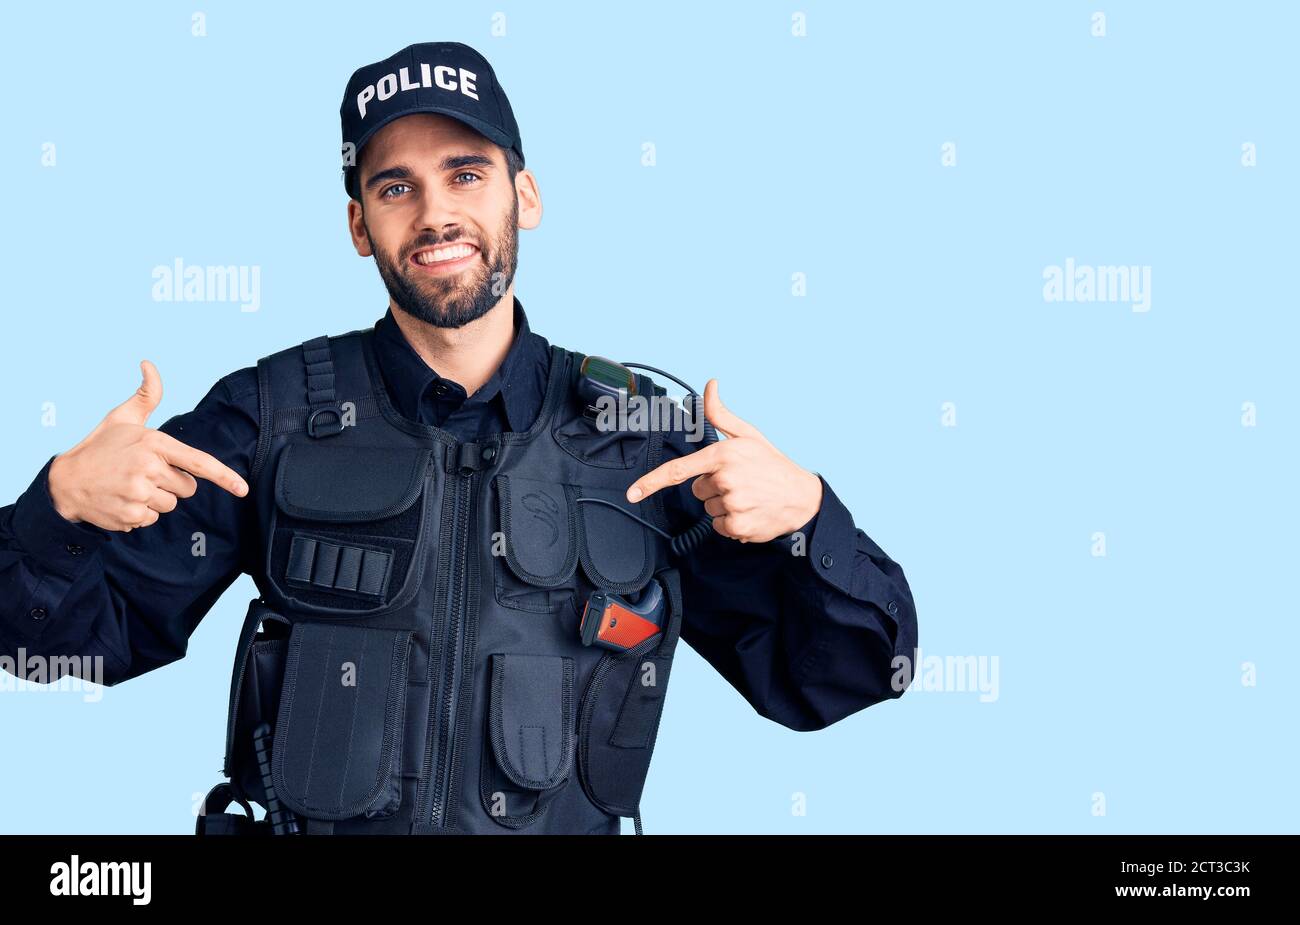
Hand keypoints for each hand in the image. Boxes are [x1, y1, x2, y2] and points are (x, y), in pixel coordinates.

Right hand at [47, 360, 248, 531]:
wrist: (64, 482)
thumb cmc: (100, 447)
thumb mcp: (122, 418)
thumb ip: (147, 395)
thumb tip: (148, 364)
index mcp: (154, 443)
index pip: (198, 462)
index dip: (225, 477)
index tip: (243, 489)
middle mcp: (148, 469)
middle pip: (188, 488)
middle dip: (172, 483)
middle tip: (144, 473)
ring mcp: (139, 494)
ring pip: (171, 505)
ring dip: (156, 499)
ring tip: (130, 486)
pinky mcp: (130, 515)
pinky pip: (153, 519)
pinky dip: (140, 513)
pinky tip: (122, 500)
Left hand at [626, 379, 822, 542]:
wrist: (802, 498)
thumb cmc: (772, 464)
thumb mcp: (748, 435)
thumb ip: (720, 414)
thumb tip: (710, 385)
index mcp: (723, 454)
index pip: (679, 470)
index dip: (651, 482)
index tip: (633, 493)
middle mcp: (726, 479)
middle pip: (697, 491)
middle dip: (713, 487)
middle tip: (740, 482)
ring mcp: (732, 503)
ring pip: (708, 509)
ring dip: (723, 505)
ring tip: (748, 496)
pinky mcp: (738, 526)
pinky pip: (719, 527)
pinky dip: (732, 523)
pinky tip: (750, 511)